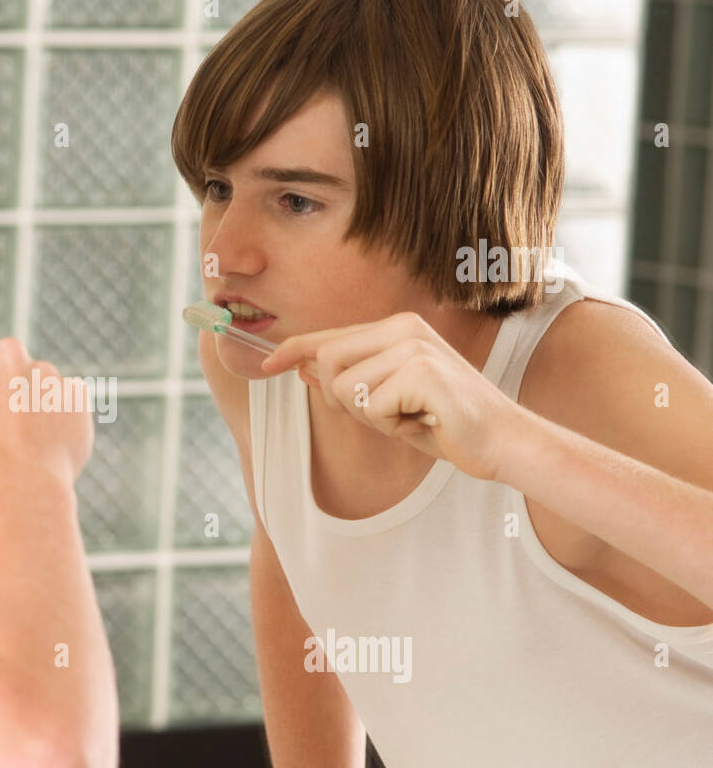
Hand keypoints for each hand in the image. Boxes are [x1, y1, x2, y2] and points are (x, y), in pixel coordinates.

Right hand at [0, 337, 93, 514]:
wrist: (17, 489)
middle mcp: (9, 356)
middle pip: (4, 361)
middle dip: (1, 384)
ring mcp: (47, 374)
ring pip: (39, 381)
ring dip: (33, 400)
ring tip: (25, 443)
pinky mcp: (76, 394)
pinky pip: (67, 400)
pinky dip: (61, 417)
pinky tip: (48, 445)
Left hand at [260, 312, 519, 480]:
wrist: (500, 440)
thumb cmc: (443, 421)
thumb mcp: (388, 398)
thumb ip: (349, 379)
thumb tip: (303, 366)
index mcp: (397, 327)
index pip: (330, 336)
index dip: (294, 350)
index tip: (267, 365)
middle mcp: (404, 327)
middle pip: (328, 361)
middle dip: (341, 399)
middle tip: (384, 414)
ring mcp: (413, 346)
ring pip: (347, 387)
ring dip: (371, 416)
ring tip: (408, 416)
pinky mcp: (422, 371)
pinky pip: (372, 406)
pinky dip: (391, 425)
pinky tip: (422, 421)